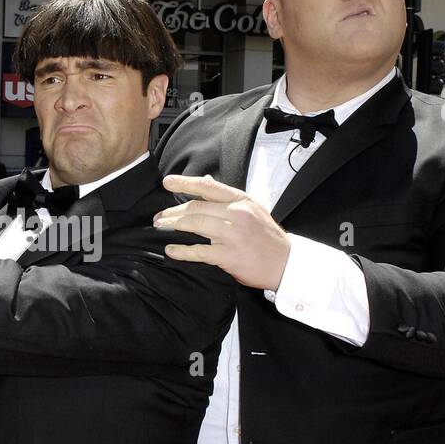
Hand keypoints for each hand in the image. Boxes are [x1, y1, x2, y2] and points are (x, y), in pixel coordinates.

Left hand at [154, 175, 290, 289]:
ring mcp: (232, 235)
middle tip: (159, 216)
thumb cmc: (267, 236)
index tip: (167, 182)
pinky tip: (171, 250)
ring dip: (173, 225)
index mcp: (241, 201)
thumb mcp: (252, 208)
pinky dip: (182, 251)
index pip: (208, 187)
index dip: (185, 183)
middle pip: (196, 207)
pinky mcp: (228, 255)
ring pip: (195, 224)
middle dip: (173, 211)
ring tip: (161, 227)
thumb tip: (205, 180)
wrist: (285, 263)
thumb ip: (227, 196)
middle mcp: (236, 214)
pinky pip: (199, 251)